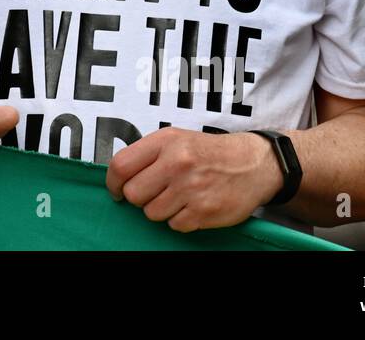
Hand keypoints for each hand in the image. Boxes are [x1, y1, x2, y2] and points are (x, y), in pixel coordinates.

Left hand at [106, 128, 282, 232]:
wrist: (252, 163)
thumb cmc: (208, 152)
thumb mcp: (176, 139)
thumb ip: (146, 154)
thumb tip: (118, 176)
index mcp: (165, 142)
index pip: (121, 166)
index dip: (113, 183)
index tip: (117, 190)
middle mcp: (177, 163)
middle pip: (133, 194)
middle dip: (140, 198)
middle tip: (155, 192)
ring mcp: (191, 188)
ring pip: (152, 213)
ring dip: (161, 210)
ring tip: (178, 196)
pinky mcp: (205, 211)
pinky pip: (174, 225)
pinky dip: (180, 220)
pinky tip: (192, 205)